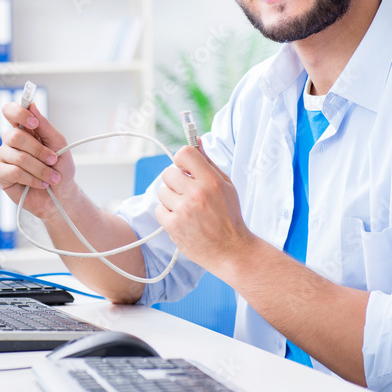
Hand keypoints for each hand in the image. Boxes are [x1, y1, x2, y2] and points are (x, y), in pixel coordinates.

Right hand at [0, 102, 76, 219]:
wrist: (61, 195)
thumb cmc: (60, 168)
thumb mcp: (58, 144)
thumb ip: (45, 126)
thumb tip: (32, 105)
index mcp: (24, 129)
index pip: (10, 111)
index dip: (19, 113)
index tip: (34, 123)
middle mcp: (11, 141)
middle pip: (15, 136)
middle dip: (39, 151)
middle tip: (53, 160)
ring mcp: (3, 156)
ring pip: (18, 157)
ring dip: (40, 169)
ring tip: (51, 178)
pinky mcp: (0, 174)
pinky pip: (13, 172)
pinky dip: (31, 179)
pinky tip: (40, 184)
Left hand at [155, 141, 253, 275]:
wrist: (232, 250)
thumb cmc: (229, 216)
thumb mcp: (225, 185)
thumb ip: (208, 163)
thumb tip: (196, 141)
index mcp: (211, 180)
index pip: (184, 153)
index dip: (181, 160)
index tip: (185, 169)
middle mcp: (196, 193)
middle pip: (168, 173)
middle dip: (175, 181)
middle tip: (186, 192)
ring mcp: (183, 210)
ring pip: (162, 192)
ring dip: (171, 199)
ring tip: (187, 208)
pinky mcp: (174, 226)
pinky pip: (159, 210)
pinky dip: (168, 214)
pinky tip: (182, 220)